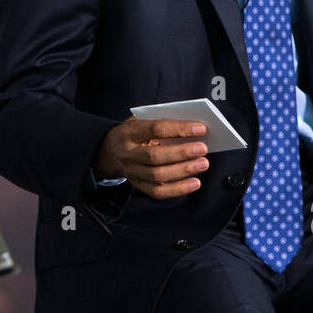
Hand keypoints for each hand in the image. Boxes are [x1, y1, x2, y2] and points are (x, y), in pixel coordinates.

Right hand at [92, 117, 208, 198]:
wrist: (109, 150)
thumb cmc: (134, 132)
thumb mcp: (141, 120)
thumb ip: (162, 121)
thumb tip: (194, 130)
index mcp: (129, 132)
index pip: (155, 129)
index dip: (179, 129)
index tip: (200, 128)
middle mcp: (127, 153)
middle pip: (155, 156)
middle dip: (182, 152)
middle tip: (203, 148)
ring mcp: (131, 172)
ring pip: (158, 176)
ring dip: (184, 171)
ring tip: (203, 163)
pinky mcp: (138, 185)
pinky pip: (158, 192)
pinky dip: (179, 189)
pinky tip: (195, 183)